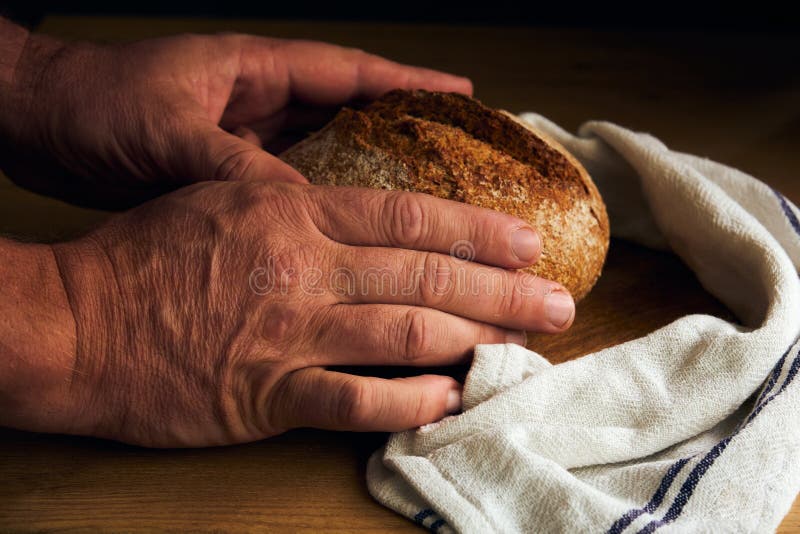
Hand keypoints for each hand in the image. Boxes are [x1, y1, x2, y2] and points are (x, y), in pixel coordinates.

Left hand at [0, 26, 470, 207]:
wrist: (41, 123)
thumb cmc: (96, 107)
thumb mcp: (168, 133)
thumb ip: (233, 165)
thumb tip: (296, 205)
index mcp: (255, 69)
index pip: (350, 72)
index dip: (410, 83)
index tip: (462, 95)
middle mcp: (260, 100)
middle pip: (350, 112)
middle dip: (402, 131)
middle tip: (454, 157)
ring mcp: (246, 134)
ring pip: (325, 151)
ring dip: (367, 172)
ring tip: (418, 199)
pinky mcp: (228, 168)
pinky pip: (291, 185)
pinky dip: (320, 202)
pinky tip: (346, 229)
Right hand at [49, 181, 573, 446]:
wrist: (75, 321)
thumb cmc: (143, 256)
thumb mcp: (220, 198)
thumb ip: (292, 204)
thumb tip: (357, 217)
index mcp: (291, 212)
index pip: (407, 216)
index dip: (476, 229)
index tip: (526, 241)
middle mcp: (302, 268)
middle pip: (425, 276)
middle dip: (501, 288)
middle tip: (557, 300)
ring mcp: (289, 333)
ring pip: (406, 332)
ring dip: (477, 339)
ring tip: (527, 345)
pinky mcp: (267, 394)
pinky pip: (355, 399)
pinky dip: (408, 401)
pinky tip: (451, 399)